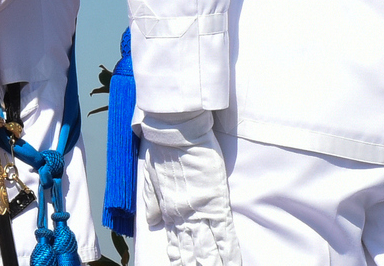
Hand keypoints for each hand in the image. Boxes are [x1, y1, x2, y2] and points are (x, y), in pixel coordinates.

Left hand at [137, 110, 242, 265]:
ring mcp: (200, 211)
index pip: (176, 242)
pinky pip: (223, 232)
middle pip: (192, 249)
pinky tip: (232, 262)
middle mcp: (183, 215)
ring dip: (211, 263)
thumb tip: (153, 221)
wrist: (174, 132)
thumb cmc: (163, 150)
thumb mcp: (151, 178)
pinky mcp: (216, 202)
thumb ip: (152, 201)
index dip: (179, 258)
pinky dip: (228, 249)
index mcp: (169, 210)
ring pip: (208, 246)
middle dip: (196, 265)